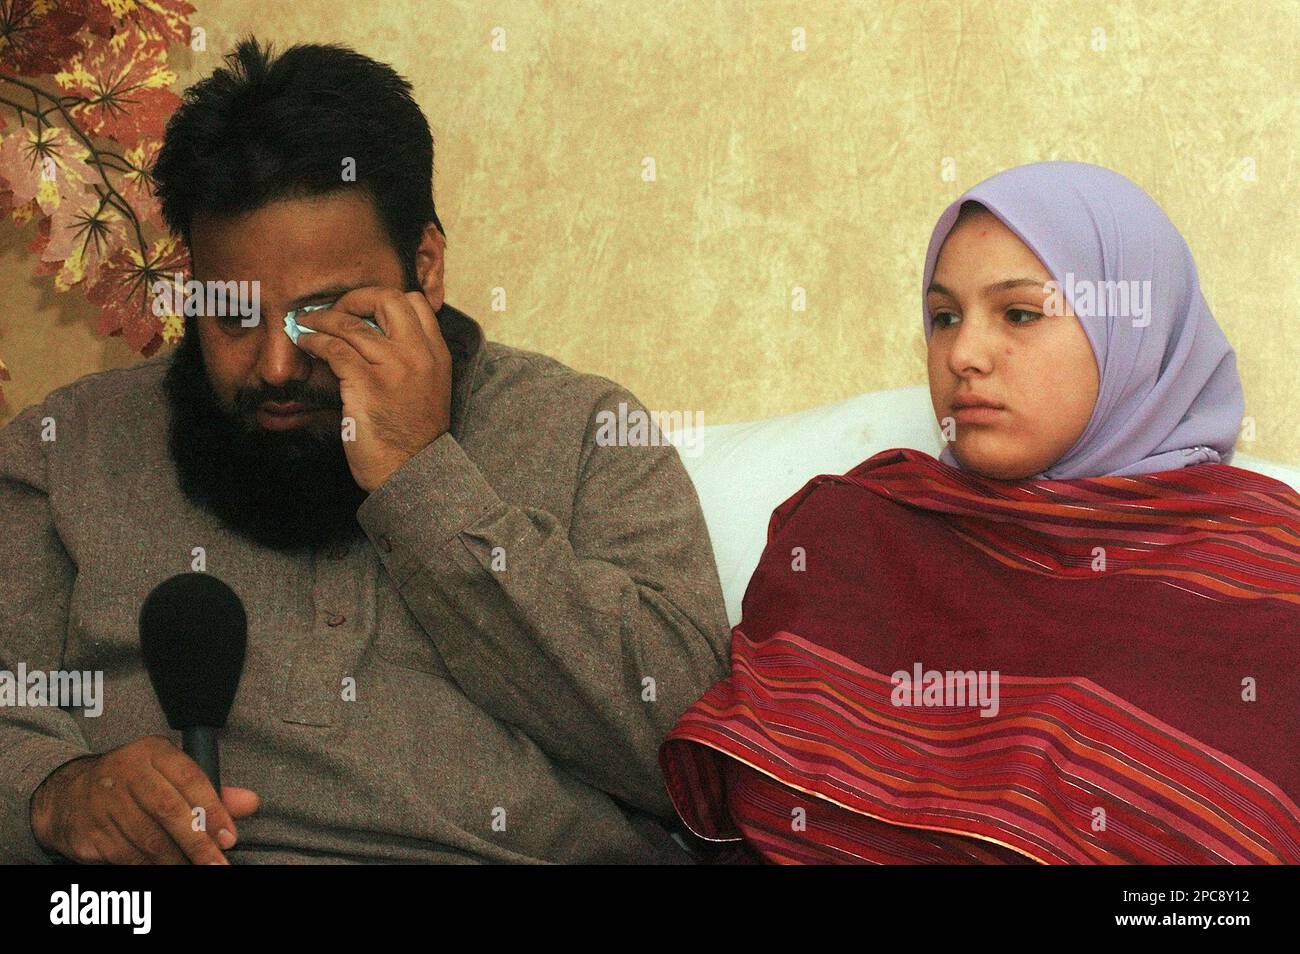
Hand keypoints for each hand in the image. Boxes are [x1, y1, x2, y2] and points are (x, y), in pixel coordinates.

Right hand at [30, 735, 259, 864]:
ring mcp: (104, 802)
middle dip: (197, 843)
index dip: (214, 810)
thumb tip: (250, 803)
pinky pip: (127, 855)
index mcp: (154, 752)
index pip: (191, 779)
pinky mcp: (89, 830)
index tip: (229, 838)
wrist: (68, 794)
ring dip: (176, 860)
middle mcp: (126, 772)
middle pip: (168, 811)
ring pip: (148, 839)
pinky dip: (150, 866)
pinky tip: (165, 867)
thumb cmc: (135, 784)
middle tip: (217, 864)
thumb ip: (212, 791)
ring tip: (194, 868)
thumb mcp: (171, 775)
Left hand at [292, 287, 452, 491]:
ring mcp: (393, 367)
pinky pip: (334, 349)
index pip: (415, 303)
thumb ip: (412, 360)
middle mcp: (419, 354)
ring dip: (322, 319)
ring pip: (351, 323)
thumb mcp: (428, 389)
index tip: (363, 311)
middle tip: (335, 311)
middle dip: (354, 299)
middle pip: (386, 299)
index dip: (383, 300)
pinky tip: (305, 344)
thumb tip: (374, 337)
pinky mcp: (366, 384)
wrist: (411, 471)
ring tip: (306, 324)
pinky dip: (314, 341)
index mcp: (437, 354)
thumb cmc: (413, 436)